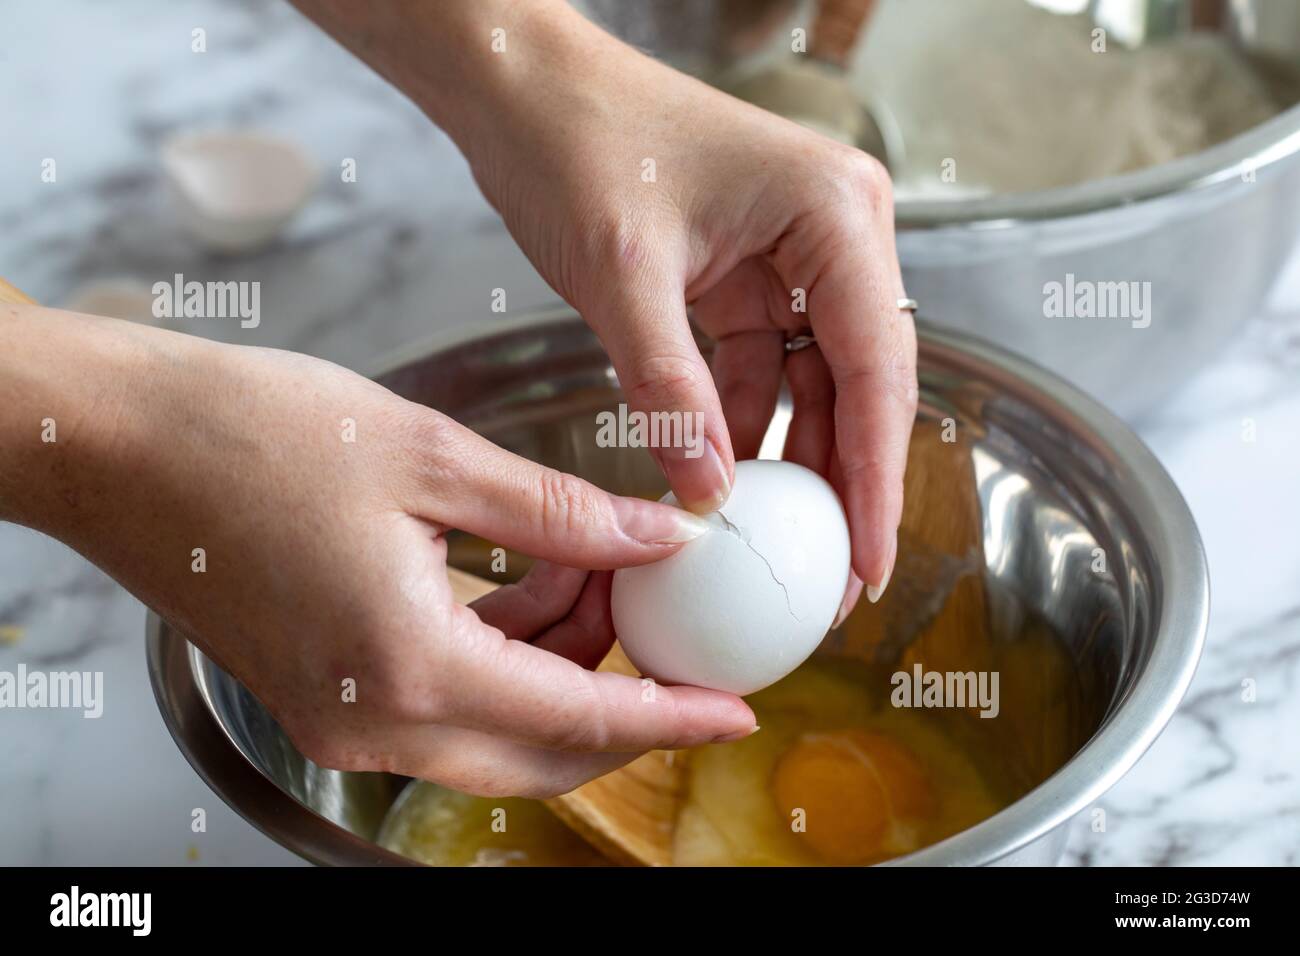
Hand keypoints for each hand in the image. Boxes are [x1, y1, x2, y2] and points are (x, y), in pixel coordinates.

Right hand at [1, 306, 755, 796]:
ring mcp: (341, 718)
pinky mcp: (323, 694)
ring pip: (494, 726)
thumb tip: (661, 538)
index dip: (668, 716)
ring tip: (595, 572)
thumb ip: (563, 513)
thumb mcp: (434, 458)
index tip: (733, 712)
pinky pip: (442, 702)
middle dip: (618, 691)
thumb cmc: (256, 435)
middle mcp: (374, 721)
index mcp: (410, 667)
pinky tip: (530, 583)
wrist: (120, 445)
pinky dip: (500, 657)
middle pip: (542, 746)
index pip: (578, 717)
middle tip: (665, 622)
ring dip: (558, 668)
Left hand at [297, 0, 916, 613]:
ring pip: (816, 381)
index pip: (876, 368)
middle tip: (834, 577)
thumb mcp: (623, 281)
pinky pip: (765, 366)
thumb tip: (709, 499)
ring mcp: (795, 251)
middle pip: (861, 381)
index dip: (876, 477)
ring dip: (795, 459)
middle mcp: (834, 230)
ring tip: (781, 546)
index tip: (868, 562)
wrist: (524, 90)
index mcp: (833, 215)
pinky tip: (723, 481)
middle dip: (846, 480)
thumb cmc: (575, 145)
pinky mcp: (752, 271)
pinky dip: (745, 423)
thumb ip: (670, 394)